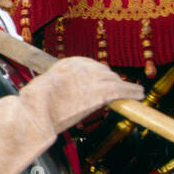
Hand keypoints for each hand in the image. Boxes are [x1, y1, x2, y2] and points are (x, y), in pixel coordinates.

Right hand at [22, 57, 143, 132]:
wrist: (36, 110)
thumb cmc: (34, 103)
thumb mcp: (42, 87)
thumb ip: (55, 86)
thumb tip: (57, 94)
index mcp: (67, 64)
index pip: (90, 65)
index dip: (100, 74)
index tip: (104, 79)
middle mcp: (82, 67)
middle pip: (104, 72)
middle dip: (112, 80)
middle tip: (119, 87)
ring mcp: (92, 79)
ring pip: (115, 80)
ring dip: (125, 86)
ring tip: (135, 91)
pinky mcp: (101, 93)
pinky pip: (121, 90)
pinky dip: (132, 92)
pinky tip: (139, 94)